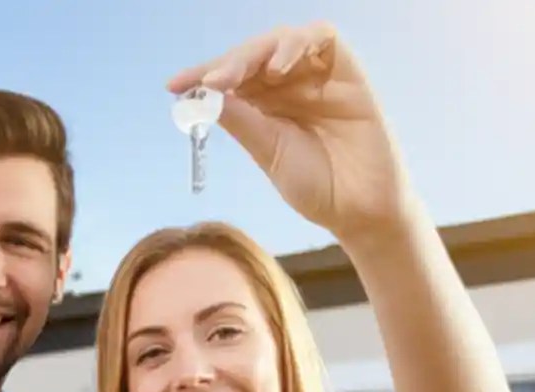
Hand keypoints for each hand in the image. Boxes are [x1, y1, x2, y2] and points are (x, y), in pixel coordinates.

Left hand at [168, 21, 417, 244]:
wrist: (360, 211)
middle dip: (228, 63)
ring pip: (284, 40)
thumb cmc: (317, 186)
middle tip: (209, 82)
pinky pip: (324, 38)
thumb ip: (240, 120)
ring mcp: (319, 76)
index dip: (203, 76)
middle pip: (254, 54)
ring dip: (258, 51)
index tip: (174, 86)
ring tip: (237, 76)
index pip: (232, 78)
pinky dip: (297, 43)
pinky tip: (278, 67)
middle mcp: (291, 84)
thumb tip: (201, 96)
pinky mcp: (348, 73)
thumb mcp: (267, 151)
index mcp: (267, 103)